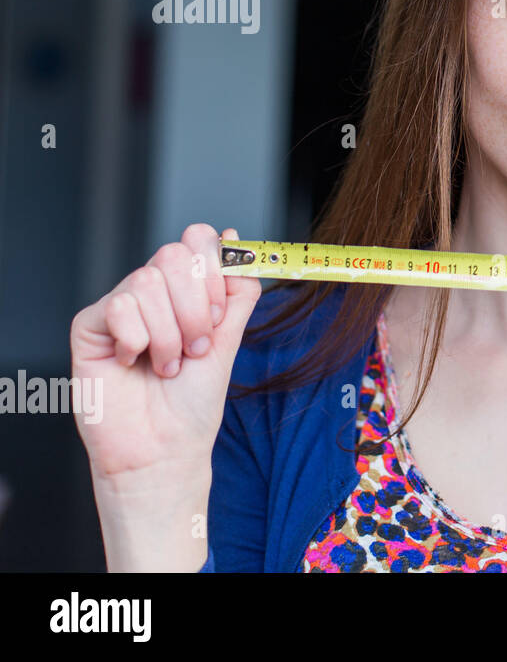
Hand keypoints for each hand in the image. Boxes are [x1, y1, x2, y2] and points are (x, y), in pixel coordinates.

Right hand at [70, 224, 261, 489]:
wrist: (165, 448)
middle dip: (196, 307)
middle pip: (173, 255)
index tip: (219, 317)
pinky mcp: (89, 326)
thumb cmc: (193, 402)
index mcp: (185, 291)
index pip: (198, 241)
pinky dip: (137, 339)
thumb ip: (237, 289)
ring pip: (147, 281)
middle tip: (195, 348)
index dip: (214, 272)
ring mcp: (119, 307)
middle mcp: (151, 293)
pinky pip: (118, 305)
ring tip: (166, 366)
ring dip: (169, 334)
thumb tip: (236, 236)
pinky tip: (134, 363)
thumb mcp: (228, 337)